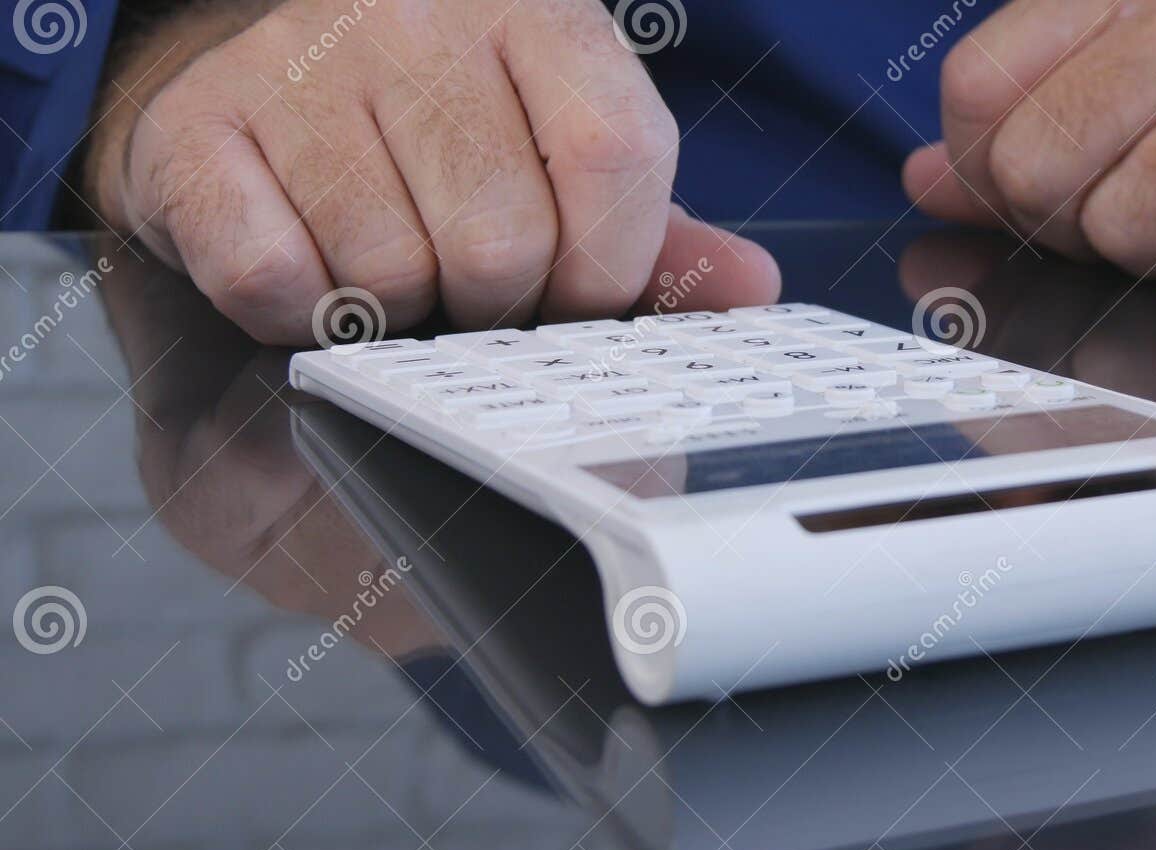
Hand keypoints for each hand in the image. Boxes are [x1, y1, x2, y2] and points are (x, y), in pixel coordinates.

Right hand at [87, 0, 778, 343]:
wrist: (266, 80)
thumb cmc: (441, 132)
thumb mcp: (561, 156)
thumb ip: (654, 230)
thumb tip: (753, 288)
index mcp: (536, 14)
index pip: (615, 157)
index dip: (607, 267)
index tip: (578, 294)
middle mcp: (418, 17)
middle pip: (501, 244)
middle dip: (495, 303)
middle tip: (468, 281)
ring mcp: (301, 61)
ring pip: (389, 272)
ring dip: (397, 309)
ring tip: (387, 259)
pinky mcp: (201, 124)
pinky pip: (276, 281)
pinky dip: (301, 312)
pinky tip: (309, 264)